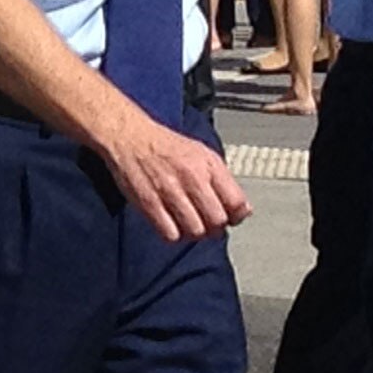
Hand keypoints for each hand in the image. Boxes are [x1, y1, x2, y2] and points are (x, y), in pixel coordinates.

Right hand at [101, 116, 252, 242]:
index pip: (236, 203)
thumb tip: (242, 208)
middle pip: (217, 221)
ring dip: (195, 233)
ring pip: (195, 231)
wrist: (131, 137)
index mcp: (209, 165)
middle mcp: (192, 178)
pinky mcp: (149, 203)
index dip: (236, 216)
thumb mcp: (203, 154)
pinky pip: (170, 234)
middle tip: (208, 224)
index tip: (231, 218)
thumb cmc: (167, 147)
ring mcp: (170, 192)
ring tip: (189, 225)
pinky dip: (173, 235)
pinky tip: (172, 225)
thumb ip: (224, 180)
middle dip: (215, 228)